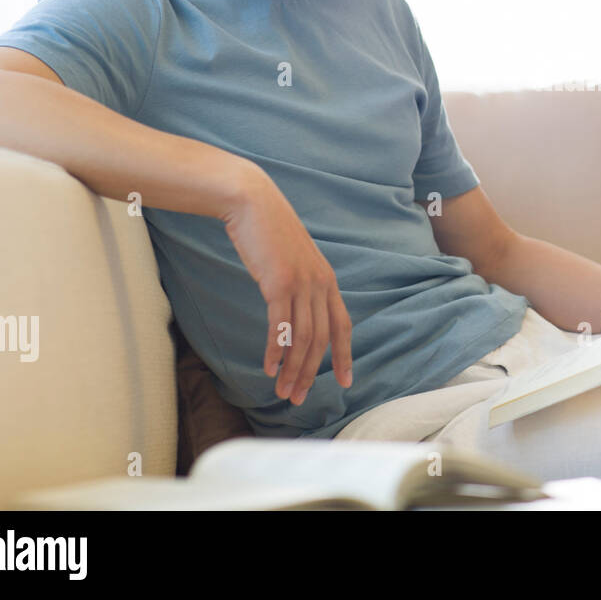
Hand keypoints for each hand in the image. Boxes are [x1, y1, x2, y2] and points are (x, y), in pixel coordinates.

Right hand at [221, 164, 353, 404]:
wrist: (253, 202)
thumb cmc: (268, 232)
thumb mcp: (293, 261)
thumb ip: (300, 285)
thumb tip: (295, 311)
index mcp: (327, 280)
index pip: (343, 325)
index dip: (346, 355)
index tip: (346, 381)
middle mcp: (321, 284)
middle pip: (322, 340)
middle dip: (312, 373)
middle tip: (299, 398)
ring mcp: (302, 283)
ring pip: (304, 338)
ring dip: (293, 369)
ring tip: (283, 391)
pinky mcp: (279, 283)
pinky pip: (282, 326)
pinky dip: (277, 350)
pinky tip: (270, 367)